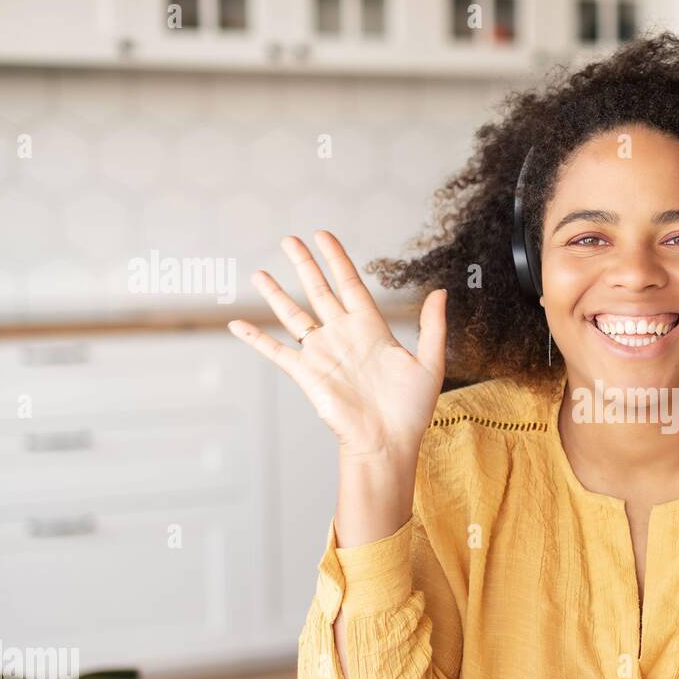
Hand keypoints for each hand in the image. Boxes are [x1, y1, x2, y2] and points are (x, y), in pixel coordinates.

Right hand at [227, 231, 447, 459]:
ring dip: (275, 294)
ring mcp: (323, 353)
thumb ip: (433, 326)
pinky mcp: (307, 374)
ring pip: (294, 315)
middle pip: (319, 291)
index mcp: (372, 329)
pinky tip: (237, 323)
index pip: (350, 283)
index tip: (323, 235)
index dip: (336, 258)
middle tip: (288, 239)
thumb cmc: (411, 410)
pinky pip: (276, 351)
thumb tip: (441, 291)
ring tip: (258, 273)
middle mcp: (343, 336)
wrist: (388, 443)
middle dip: (303, 264)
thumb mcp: (430, 363)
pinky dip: (255, 338)